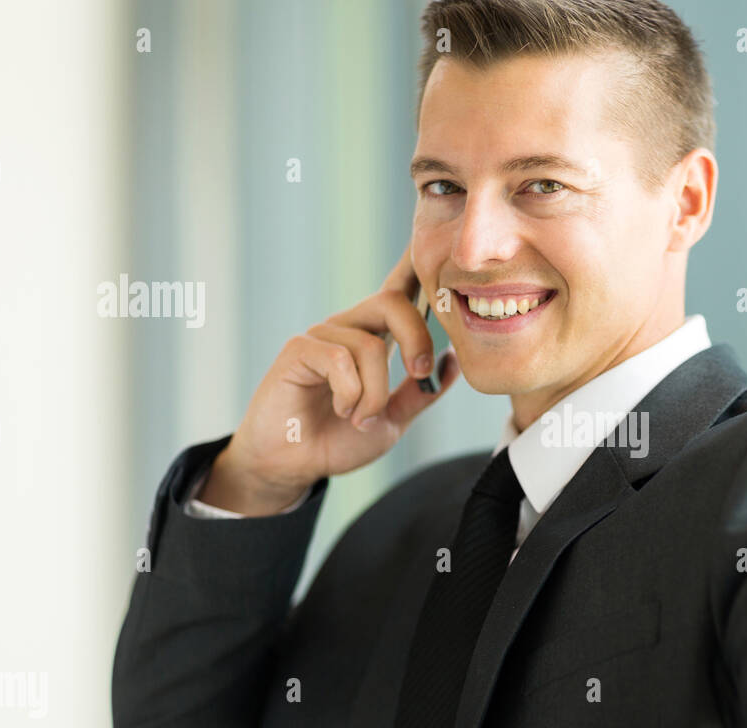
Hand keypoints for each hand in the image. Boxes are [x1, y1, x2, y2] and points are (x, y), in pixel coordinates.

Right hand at [200, 242, 459, 514]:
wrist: (294, 466)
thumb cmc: (336, 440)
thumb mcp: (392, 420)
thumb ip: (420, 393)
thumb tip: (452, 361)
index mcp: (373, 339)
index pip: (398, 294)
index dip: (414, 265)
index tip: (431, 243)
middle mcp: (349, 329)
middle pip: (393, 301)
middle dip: (418, 337)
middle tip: (420, 373)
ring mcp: (322, 336)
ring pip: (371, 346)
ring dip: (374, 394)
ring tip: (360, 418)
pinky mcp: (298, 349)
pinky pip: (340, 360)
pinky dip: (350, 394)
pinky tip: (339, 410)